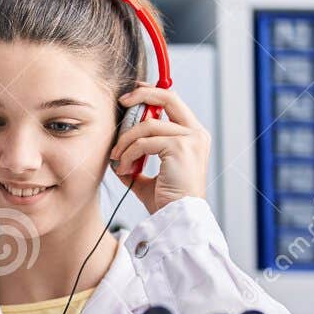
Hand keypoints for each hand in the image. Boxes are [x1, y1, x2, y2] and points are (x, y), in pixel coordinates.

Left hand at [108, 85, 210, 214]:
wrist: (178, 220)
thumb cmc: (167, 202)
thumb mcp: (149, 176)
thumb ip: (138, 160)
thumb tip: (116, 152)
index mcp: (193, 137)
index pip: (173, 103)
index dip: (152, 93)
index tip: (132, 95)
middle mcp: (196, 134)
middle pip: (168, 98)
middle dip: (141, 95)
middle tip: (122, 103)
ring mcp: (190, 140)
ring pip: (148, 125)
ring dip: (126, 141)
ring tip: (118, 159)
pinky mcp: (180, 148)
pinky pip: (144, 142)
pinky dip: (128, 153)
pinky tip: (124, 167)